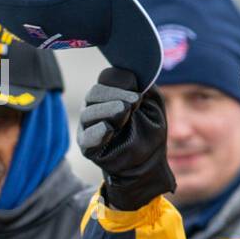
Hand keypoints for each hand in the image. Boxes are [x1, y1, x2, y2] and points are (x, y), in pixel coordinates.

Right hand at [78, 67, 175, 210]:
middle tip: (133, 105)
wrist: (150, 162)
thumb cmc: (151, 131)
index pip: (105, 81)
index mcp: (109, 96)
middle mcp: (95, 108)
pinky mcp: (88, 147)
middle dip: (115, 97)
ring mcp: (89, 127)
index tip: (138, 98)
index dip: (120, 86)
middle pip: (94, 94)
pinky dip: (97, 132)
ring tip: (124, 116)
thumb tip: (127, 77)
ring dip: (108, 111)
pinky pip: (86, 137)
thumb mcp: (153, 104)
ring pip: (88, 113)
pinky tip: (109, 129)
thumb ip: (142, 87)